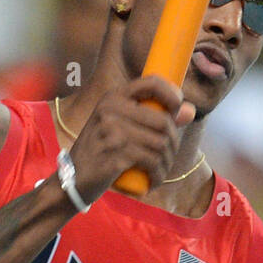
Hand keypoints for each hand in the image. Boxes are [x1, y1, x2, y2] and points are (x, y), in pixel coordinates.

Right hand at [67, 76, 195, 202]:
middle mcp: (111, 110)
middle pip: (163, 121)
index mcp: (113, 97)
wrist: (72, 179)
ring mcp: (112, 132)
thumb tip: (189, 111)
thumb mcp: (120, 128)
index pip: (151, 82)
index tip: (178, 110)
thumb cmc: (101, 151)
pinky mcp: (115, 155)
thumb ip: (153, 117)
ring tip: (160, 170)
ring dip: (166, 162)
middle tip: (166, 156)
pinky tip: (154, 180)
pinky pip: (151, 162)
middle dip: (172, 143)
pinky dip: (157, 174)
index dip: (172, 94)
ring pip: (160, 144)